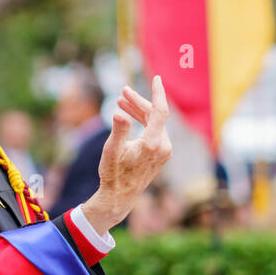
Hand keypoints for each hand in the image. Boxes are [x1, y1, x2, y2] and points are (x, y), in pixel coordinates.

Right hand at [81, 75, 172, 233]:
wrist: (120, 196)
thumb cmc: (113, 174)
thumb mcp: (111, 150)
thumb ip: (118, 130)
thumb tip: (119, 113)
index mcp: (152, 143)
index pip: (160, 111)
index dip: (158, 93)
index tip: (156, 78)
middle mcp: (162, 146)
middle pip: (155, 115)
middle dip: (138, 102)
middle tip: (122, 92)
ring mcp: (164, 151)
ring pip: (154, 122)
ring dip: (139, 111)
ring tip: (121, 101)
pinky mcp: (161, 154)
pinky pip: (154, 130)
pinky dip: (143, 121)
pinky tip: (129, 116)